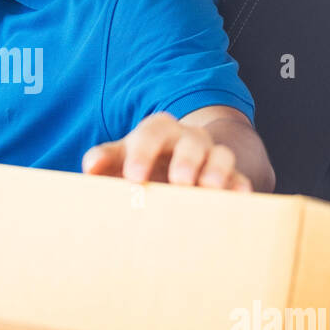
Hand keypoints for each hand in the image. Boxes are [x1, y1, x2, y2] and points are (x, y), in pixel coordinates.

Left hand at [81, 111, 253, 191]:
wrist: (176, 168)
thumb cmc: (142, 164)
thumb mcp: (122, 157)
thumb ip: (104, 159)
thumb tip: (90, 168)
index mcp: (158, 131)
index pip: (151, 134)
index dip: (143, 153)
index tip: (134, 177)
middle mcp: (188, 140)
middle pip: (191, 141)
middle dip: (186, 160)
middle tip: (179, 181)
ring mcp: (213, 157)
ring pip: (221, 155)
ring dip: (216, 171)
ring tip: (209, 188)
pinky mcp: (231, 177)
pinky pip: (240, 179)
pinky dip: (239, 187)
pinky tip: (239, 198)